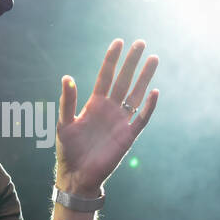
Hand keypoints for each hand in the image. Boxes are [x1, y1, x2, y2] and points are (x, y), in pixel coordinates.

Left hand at [56, 39, 158, 193]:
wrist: (78, 176)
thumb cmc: (68, 151)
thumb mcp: (64, 124)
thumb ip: (67, 101)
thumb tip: (67, 77)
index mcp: (94, 104)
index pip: (105, 76)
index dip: (112, 60)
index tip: (118, 42)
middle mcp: (110, 109)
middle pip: (124, 80)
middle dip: (132, 62)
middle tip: (141, 43)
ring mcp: (120, 121)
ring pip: (136, 94)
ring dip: (145, 78)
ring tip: (154, 59)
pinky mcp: (128, 136)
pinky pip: (141, 118)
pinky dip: (149, 106)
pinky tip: (155, 92)